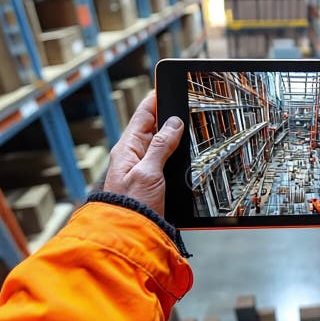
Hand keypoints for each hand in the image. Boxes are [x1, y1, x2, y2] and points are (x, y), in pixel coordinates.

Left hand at [104, 92, 182, 215]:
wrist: (129, 236)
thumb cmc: (132, 207)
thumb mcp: (148, 172)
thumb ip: (161, 146)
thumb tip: (174, 122)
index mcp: (127, 148)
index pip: (143, 115)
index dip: (157, 98)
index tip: (168, 84)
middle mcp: (134, 156)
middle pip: (155, 128)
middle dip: (170, 116)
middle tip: (187, 103)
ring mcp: (143, 170)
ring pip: (163, 145)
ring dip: (175, 137)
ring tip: (192, 125)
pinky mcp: (153, 183)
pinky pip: (166, 161)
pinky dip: (177, 154)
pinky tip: (188, 153)